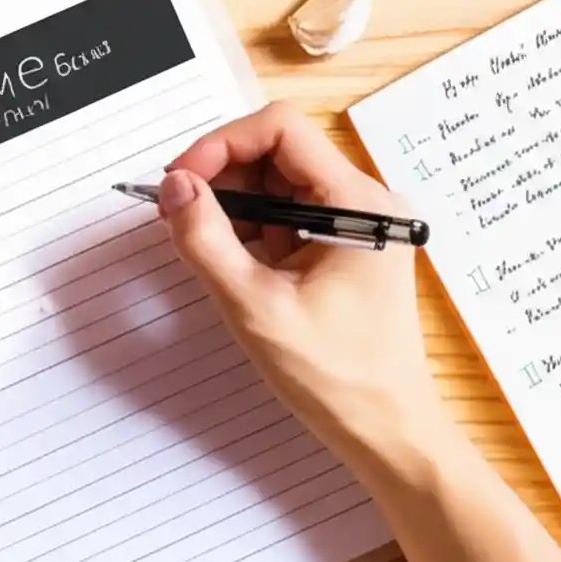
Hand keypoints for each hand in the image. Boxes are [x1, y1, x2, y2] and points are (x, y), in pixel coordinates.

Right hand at [160, 102, 445, 457]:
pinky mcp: (345, 246)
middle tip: (177, 214)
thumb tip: (173, 186)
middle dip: (221, 176)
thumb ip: (206, 240)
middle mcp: (365, 201)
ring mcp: (357, 223)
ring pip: (278, 183)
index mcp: (358, 203)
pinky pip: (288, 215)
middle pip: (278, 152)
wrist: (387, 431)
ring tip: (204, 247)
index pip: (280, 130)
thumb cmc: (335, 378)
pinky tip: (233, 264)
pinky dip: (252, 230)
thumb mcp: (255, 307)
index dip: (221, 144)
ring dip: (234, 206)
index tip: (180, 181)